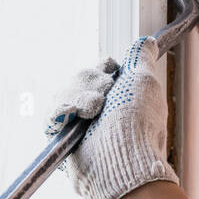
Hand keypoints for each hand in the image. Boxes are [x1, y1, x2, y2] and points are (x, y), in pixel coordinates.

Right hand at [47, 36, 177, 198]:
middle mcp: (99, 112)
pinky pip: (51, 116)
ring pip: (63, 94)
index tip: (111, 72)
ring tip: (92, 110)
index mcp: (119, 98)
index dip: (102, 68)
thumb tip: (147, 42)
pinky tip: (71, 115)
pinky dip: (59, 111)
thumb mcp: (145, 81)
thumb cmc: (139, 121)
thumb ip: (142, 59)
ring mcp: (79, 126)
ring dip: (78, 97)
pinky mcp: (62, 140)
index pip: (98, 71)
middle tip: (103, 98)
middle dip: (90, 82)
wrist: (121, 156)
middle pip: (79, 78)